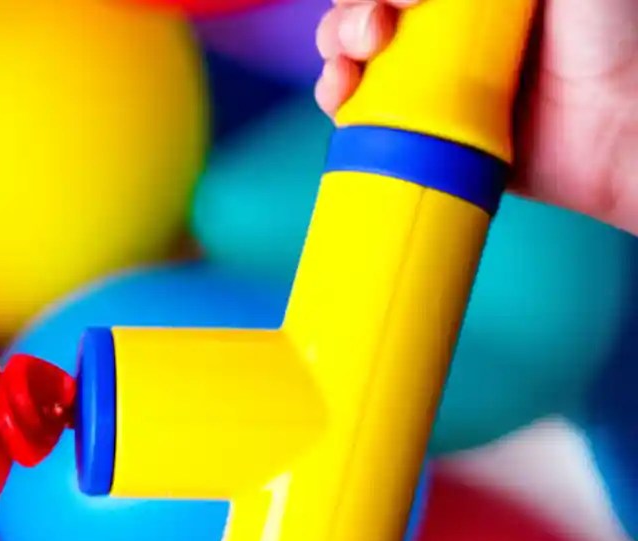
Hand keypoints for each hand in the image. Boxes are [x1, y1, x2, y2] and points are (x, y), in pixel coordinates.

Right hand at [314, 0, 637, 234]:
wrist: (623, 126)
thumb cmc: (612, 37)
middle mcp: (445, 23)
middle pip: (365, 4)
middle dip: (351, 11)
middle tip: (376, 29)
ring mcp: (428, 75)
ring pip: (350, 49)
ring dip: (334, 47)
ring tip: (352, 63)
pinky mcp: (419, 127)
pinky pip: (357, 109)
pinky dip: (335, 97)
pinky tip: (342, 94)